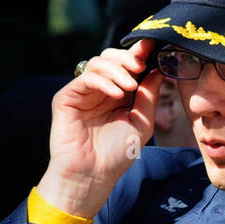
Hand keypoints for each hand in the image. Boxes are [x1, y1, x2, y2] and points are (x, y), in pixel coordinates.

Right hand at [39, 39, 161, 218]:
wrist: (92, 176)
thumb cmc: (116, 155)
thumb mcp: (142, 123)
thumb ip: (149, 97)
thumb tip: (158, 70)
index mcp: (117, 94)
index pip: (126, 66)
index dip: (138, 54)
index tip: (152, 46)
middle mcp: (99, 90)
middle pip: (110, 58)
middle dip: (127, 58)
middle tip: (141, 66)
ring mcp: (82, 92)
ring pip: (97, 63)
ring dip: (117, 70)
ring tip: (130, 87)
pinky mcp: (66, 98)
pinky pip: (85, 78)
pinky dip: (103, 81)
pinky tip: (117, 93)